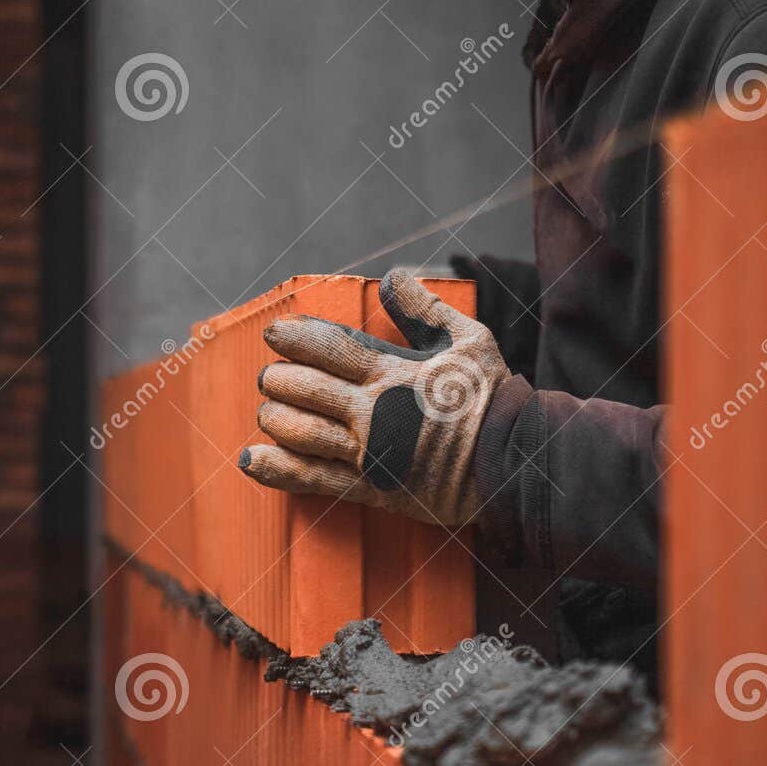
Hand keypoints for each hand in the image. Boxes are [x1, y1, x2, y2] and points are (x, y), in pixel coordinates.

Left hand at [239, 268, 508, 527]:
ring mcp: (369, 454)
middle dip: (278, 379)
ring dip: (275, 418)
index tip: (275, 333)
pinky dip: (278, 470)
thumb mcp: (470, 341)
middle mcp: (373, 413)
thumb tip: (393, 277)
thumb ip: (426, 310)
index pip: (329, 347)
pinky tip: (253, 459)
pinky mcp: (371, 488)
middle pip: (304, 389)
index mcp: (394, 373)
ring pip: (300, 432)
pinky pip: (314, 480)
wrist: (513, 464)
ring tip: (270, 410)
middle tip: (271, 377)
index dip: (295, 337)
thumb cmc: (493, 400)